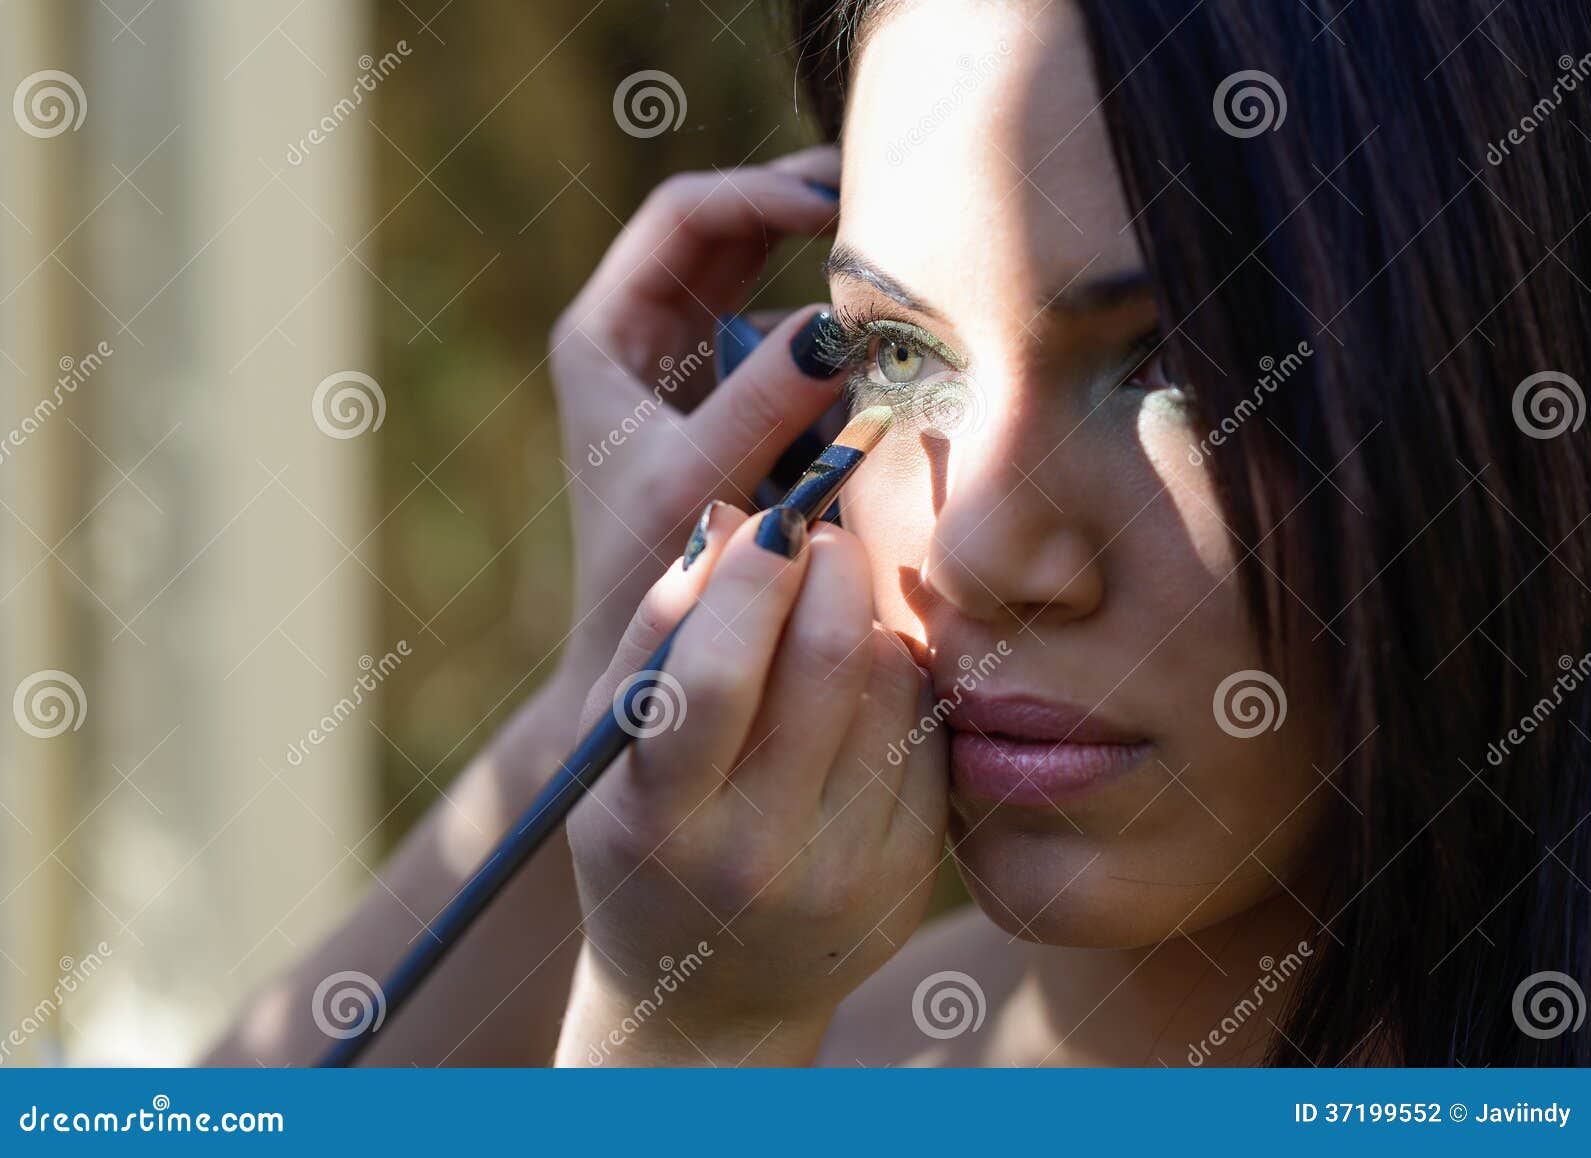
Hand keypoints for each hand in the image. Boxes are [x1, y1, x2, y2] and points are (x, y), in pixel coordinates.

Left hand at [547, 146, 845, 683]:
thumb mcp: (696, 478)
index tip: (838, 205)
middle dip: (809, 225)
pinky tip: (878, 396)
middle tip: (890, 213)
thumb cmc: (642, 576)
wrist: (643, 671)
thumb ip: (762, 399)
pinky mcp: (736, 422)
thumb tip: (840, 323)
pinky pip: (795, 370)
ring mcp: (692, 380)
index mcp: (606, 333)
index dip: (763, 193)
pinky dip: (836, 374)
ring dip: (829, 311)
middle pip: (736, 240)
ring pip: (773, 304)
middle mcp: (645, 342)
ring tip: (894, 321)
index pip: (688, 215)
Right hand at [556, 504, 947, 1065]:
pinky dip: (897, 681)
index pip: (716, 674)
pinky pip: (927, 731)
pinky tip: (860, 689)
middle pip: (828, 659)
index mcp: (660, 823)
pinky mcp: (913, 875)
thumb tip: (733, 519)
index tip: (768, 519)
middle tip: (815, 541)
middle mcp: (759, 856)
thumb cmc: (644, 844)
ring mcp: (848, 872)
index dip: (750, 575)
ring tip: (826, 622)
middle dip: (831, 566)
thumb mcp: (612, 754)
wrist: (713, 997)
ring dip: (865, 619)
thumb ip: (656, 633)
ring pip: (892, 682)